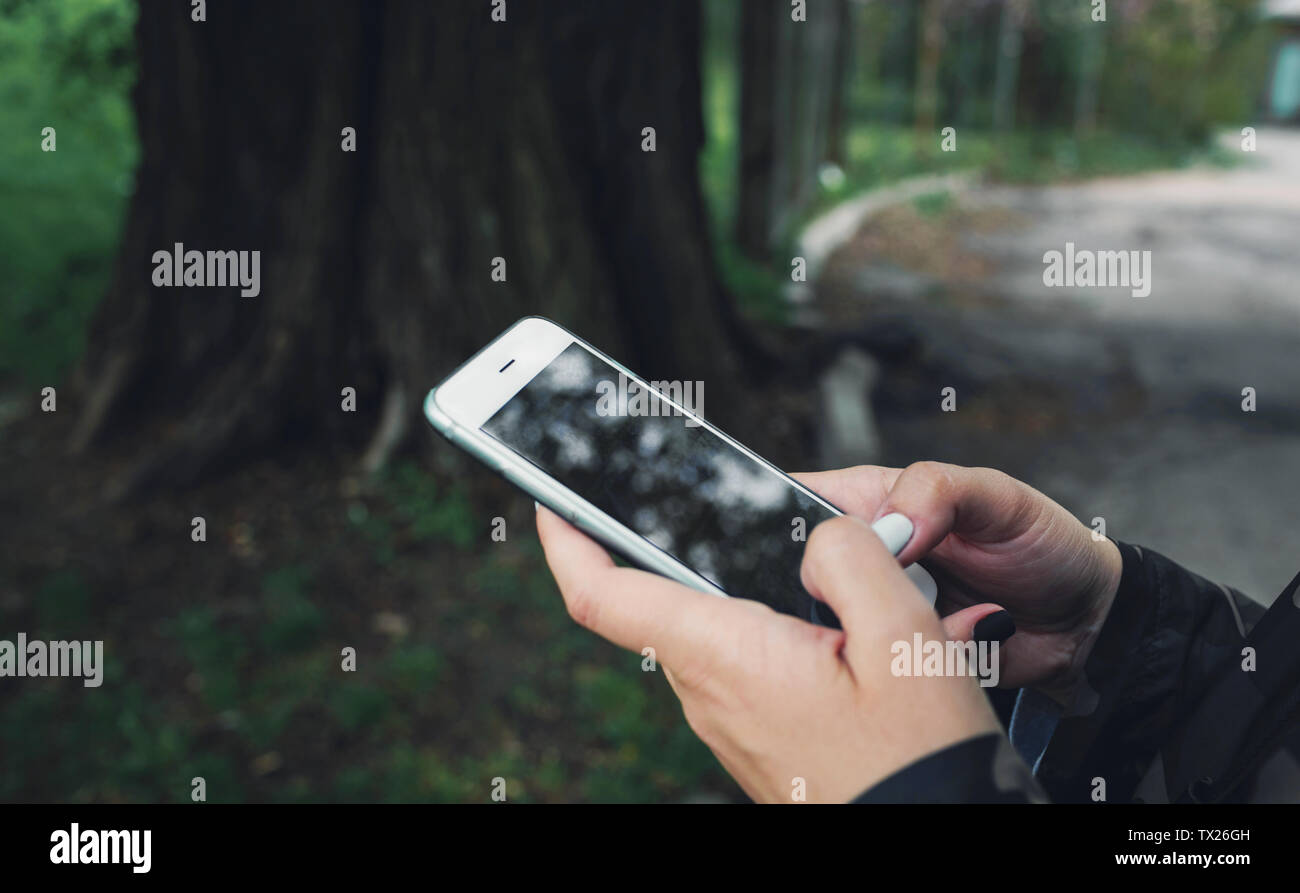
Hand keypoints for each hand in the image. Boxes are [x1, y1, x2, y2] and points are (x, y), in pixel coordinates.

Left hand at [536, 505, 1001, 802]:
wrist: (930, 833)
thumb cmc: (916, 760)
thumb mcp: (904, 639)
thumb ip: (850, 559)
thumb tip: (820, 534)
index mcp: (724, 656)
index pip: (603, 593)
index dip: (565, 539)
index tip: (551, 499)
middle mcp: (708, 692)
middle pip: (664, 598)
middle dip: (693, 550)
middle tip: (743, 514)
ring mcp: (728, 720)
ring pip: (711, 630)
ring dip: (745, 593)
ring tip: (821, 575)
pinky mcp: (755, 735)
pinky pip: (741, 664)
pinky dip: (767, 630)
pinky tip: (833, 629)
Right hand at [795, 462, 1123, 703]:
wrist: (1086, 624)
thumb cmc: (1042, 545)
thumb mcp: (998, 497)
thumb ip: (937, 490)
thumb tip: (888, 526)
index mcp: (869, 502)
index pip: (795, 502)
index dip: (782, 524)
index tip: (817, 550)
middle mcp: (862, 560)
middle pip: (804, 577)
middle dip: (839, 592)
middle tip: (912, 585)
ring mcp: (875, 613)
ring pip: (836, 630)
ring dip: (888, 632)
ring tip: (953, 614)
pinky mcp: (895, 661)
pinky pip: (880, 671)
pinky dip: (916, 666)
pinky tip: (962, 642)